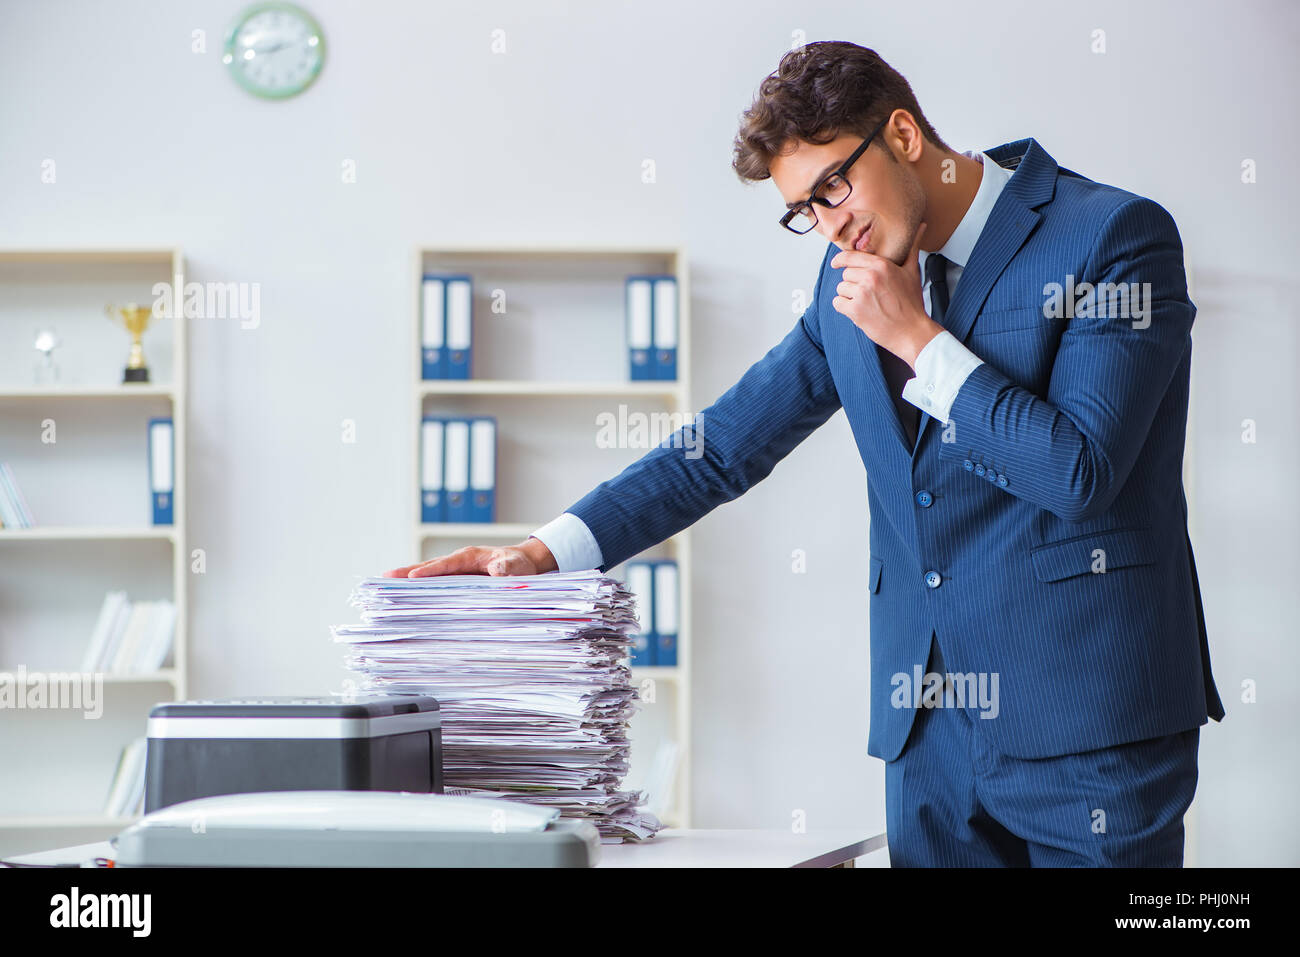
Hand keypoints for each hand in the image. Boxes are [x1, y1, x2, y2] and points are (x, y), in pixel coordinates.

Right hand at [383, 537, 557, 577]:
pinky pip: (436, 584)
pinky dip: (421, 589)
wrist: (523, 564)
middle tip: (385, 577)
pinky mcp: (456, 581)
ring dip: (409, 581)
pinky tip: (407, 600)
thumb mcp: (518, 566)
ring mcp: (455, 572)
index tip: (412, 577)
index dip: (429, 571)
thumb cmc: (519, 564)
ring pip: (429, 575)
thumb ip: (508, 568)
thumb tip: (500, 572)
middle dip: (407, 572)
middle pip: (429, 567)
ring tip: (386, 588)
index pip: (446, 564)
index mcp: (470, 557)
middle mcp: (458, 562)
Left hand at [829, 222, 942, 369]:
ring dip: (849, 296)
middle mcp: (870, 277)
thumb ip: (912, 248)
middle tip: (868, 293)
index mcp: (881, 265)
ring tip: (866, 303)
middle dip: (853, 283)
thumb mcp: (913, 271)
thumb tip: (922, 227)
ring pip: (840, 288)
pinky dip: (844, 308)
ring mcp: (861, 294)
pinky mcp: (855, 310)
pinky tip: (859, 311)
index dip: (840, 260)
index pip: (851, 256)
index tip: (836, 263)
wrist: (912, 331)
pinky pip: (837, 303)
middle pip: (845, 274)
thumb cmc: (912, 303)